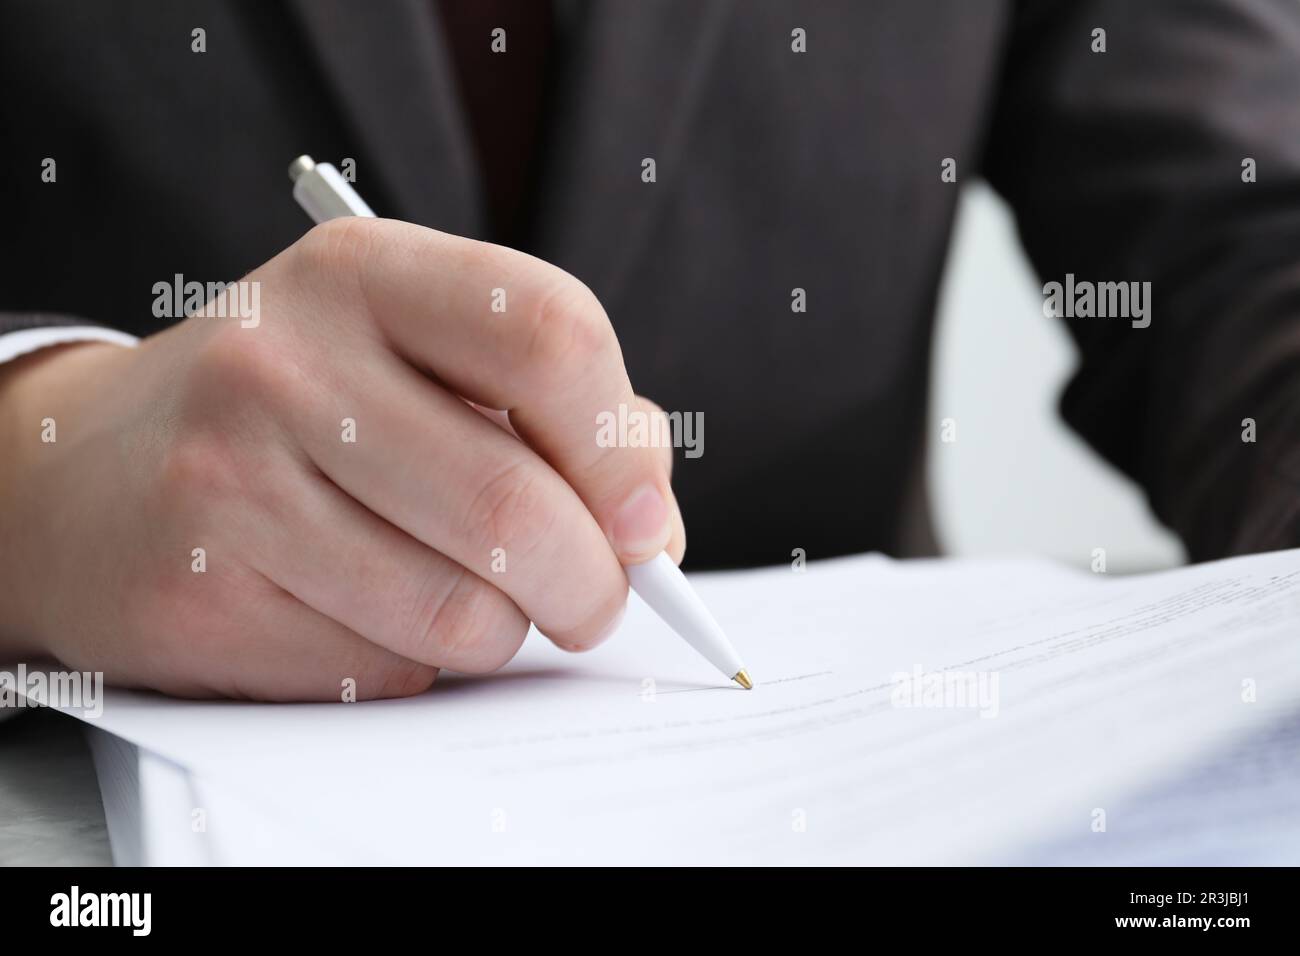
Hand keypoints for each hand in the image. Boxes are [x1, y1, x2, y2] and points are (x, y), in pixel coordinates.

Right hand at [0, 219, 684, 699]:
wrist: (88, 474)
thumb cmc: (297, 413)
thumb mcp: (412, 356)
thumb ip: (550, 416)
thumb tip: (649, 531)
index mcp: (364, 273)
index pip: (550, 336)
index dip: (622, 447)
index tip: (641, 520)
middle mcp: (286, 361)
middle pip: (516, 500)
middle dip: (591, 583)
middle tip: (592, 599)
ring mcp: (231, 475)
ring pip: (460, 609)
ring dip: (504, 630)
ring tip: (473, 598)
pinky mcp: (202, 591)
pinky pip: (386, 666)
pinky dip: (417, 661)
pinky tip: (366, 611)